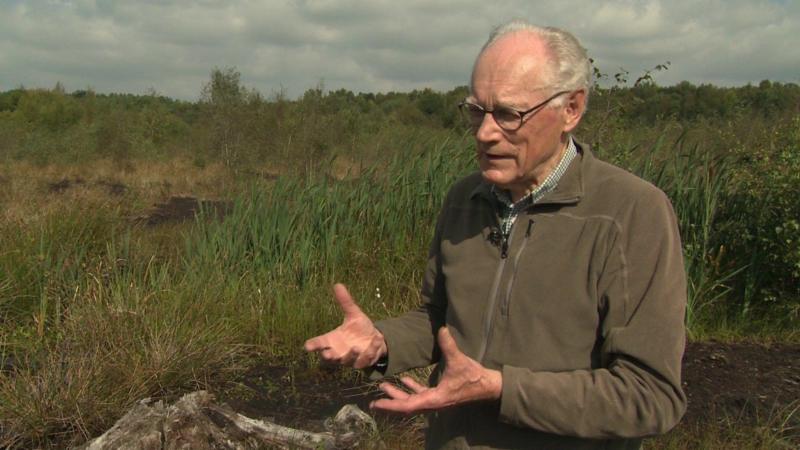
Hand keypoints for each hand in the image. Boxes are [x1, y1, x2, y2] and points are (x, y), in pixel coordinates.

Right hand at [304, 283, 386, 368]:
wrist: (375, 339)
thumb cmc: (359, 328)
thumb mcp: (353, 314)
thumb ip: (345, 302)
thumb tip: (338, 284)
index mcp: (333, 340)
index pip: (320, 343)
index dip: (313, 345)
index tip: (307, 346)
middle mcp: (340, 352)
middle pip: (330, 358)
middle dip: (329, 357)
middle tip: (327, 354)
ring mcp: (351, 359)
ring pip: (349, 361)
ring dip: (351, 355)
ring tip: (355, 346)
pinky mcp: (364, 361)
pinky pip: (366, 358)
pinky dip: (371, 349)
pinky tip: (377, 338)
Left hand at [370, 327, 501, 414]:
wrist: (487, 387)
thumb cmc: (473, 377)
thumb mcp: (459, 360)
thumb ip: (448, 345)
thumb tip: (441, 329)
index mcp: (434, 399)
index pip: (408, 406)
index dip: (391, 405)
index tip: (376, 405)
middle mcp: (432, 403)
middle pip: (406, 406)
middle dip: (390, 403)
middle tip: (373, 401)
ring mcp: (435, 400)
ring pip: (412, 401)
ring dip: (397, 395)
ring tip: (383, 387)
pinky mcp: (439, 395)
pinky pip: (420, 394)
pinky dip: (410, 389)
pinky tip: (403, 380)